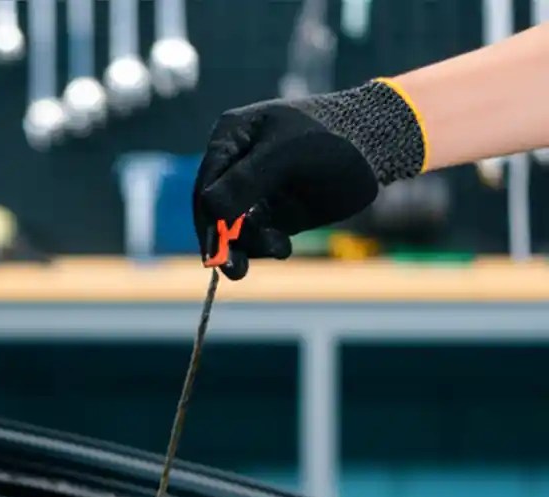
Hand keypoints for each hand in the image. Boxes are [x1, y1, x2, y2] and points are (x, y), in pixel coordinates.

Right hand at [193, 81, 425, 278]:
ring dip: (249, 245)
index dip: (206, 217)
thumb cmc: (331, 138)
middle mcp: (237, 165)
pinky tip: (282, 246)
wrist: (378, 144)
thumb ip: (245, 181)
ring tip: (277, 248)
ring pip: (236, 227)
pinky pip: (259, 235)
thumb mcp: (285, 155)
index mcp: (231, 139)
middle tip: (233, 269)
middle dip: (224, 239)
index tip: (213, 249)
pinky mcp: (278, 211)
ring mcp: (257, 190)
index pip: (206, 183)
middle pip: (215, 210)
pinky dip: (266, 246)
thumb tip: (208, 208)